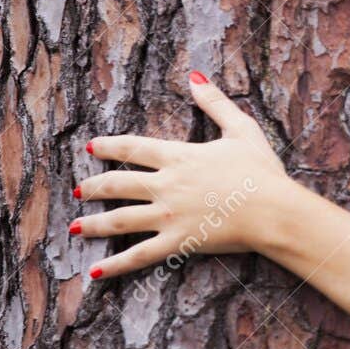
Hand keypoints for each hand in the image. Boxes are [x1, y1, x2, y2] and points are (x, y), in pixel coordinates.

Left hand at [72, 70, 289, 279]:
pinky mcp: (177, 242)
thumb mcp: (242, 129)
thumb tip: (196, 77)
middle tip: (79, 190)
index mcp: (179, 157)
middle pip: (117, 184)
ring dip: (94, 223)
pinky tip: (95, 272)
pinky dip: (115, 265)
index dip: (109, 146)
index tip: (92, 147)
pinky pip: (139, 255)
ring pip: (119, 219)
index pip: (133, 148)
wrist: (273, 210)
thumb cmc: (261, 171)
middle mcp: (166, 185)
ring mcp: (168, 216)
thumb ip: (215, 103)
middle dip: (93, 187)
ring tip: (76, 227)